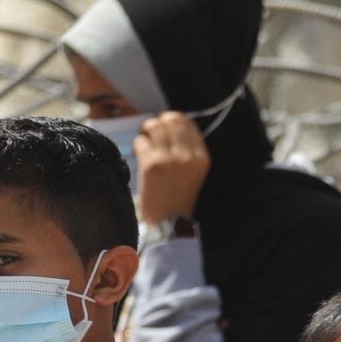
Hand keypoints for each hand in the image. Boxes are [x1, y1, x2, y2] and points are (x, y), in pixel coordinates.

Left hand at [135, 112, 210, 226]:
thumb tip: (171, 122)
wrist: (168, 222)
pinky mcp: (151, 164)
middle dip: (159, 122)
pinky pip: (141, 141)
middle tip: (152, 132)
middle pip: (172, 119)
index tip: (166, 129)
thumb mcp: (193, 172)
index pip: (188, 123)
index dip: (174, 121)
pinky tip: (140, 156)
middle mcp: (188, 155)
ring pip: (154, 126)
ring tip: (146, 142)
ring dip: (146, 131)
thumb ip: (187, 149)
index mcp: (201, 157)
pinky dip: (138, 146)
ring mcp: (169, 159)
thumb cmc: (178, 197)